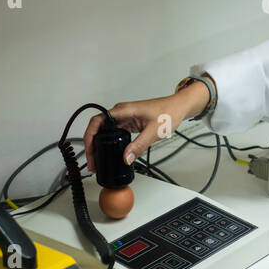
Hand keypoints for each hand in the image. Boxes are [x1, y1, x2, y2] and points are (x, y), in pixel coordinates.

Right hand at [82, 87, 203, 172]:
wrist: (179, 107)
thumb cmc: (169, 112)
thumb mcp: (154, 131)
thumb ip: (139, 145)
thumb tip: (126, 158)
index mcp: (124, 110)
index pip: (98, 121)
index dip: (90, 135)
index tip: (89, 149)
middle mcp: (121, 112)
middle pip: (98, 128)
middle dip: (92, 145)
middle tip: (92, 161)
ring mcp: (124, 118)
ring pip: (105, 132)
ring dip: (99, 145)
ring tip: (97, 161)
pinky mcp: (129, 123)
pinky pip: (114, 134)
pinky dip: (109, 144)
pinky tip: (109, 154)